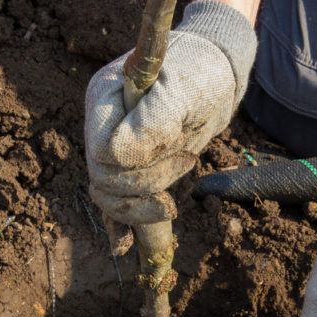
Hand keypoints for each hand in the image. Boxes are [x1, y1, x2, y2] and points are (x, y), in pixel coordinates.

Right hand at [85, 0, 256, 241]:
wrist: (215, 72)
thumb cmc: (201, 72)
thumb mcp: (185, 89)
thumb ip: (154, 120)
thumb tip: (123, 155)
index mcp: (104, 97)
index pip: (102, 149)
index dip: (137, 163)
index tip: (180, 152)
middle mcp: (101, 123)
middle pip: (104, 177)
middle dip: (146, 185)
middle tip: (188, 163)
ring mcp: (112, 146)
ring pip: (109, 195)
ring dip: (142, 206)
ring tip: (173, 199)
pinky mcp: (127, 167)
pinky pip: (114, 203)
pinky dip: (120, 226)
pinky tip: (125, 244)